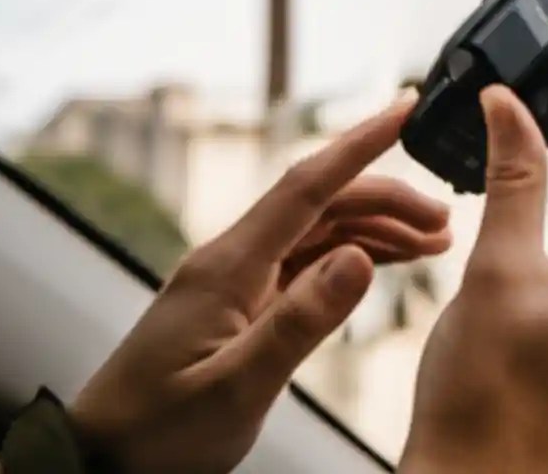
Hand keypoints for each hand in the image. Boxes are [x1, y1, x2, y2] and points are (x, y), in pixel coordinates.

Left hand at [67, 95, 450, 472]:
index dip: (360, 144)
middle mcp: (232, 261)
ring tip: (432, 241)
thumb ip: (301, 323)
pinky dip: (350, 259)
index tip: (403, 109)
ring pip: (317, 234)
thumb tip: (360, 259)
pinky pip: (304, 265)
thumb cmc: (157, 432)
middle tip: (443, 218)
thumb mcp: (236, 386)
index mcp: (229, 267)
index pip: (306, 186)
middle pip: (321, 205)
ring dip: (374, 229)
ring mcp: (235, 283)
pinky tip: (382, 264)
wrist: (104, 458)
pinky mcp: (240, 307)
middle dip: (386, 198)